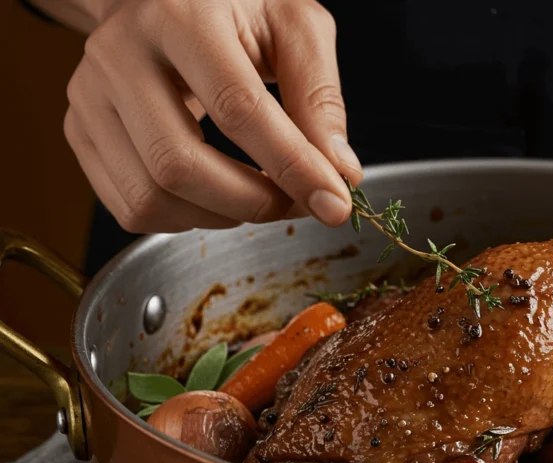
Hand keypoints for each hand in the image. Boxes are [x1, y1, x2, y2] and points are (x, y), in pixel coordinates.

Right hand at [63, 0, 360, 232]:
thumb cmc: (236, 5)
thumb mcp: (295, 26)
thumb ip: (320, 96)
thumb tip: (339, 172)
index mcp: (180, 14)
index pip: (238, 108)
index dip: (292, 167)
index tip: (334, 204)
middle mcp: (121, 53)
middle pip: (179, 164)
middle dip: (253, 203)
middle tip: (298, 202)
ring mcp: (90, 94)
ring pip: (150, 196)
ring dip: (221, 218)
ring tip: (262, 197)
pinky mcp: (81, 129)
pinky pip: (131, 207)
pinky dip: (186, 219)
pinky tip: (218, 195)